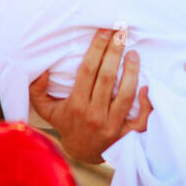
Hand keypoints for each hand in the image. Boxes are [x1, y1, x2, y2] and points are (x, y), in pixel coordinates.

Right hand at [28, 28, 151, 164]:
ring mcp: (112, 126)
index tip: (104, 31)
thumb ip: (38, 91)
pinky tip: (148, 86)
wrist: (82, 154)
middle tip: (121, 32)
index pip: (88, 71)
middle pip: (108, 78)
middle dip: (115, 52)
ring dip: (132, 71)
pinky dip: (146, 103)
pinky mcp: (127, 135)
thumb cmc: (67, 124)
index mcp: (76, 105)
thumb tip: (42, 71)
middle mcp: (94, 115)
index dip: (97, 49)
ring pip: (126, 95)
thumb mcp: (47, 110)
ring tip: (133, 53)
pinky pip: (141, 119)